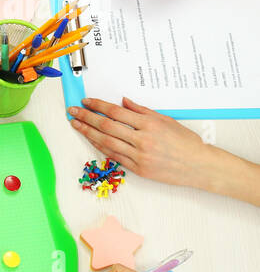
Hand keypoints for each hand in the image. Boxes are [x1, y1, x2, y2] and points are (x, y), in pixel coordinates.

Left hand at [68, 97, 216, 185]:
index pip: (116, 112)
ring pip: (106, 142)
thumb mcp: (166, 120)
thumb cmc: (185, 141)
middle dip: (86, 117)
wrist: (198, 166)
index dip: (98, 106)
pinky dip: (100, 147)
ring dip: (88, 132)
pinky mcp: (137, 169)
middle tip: (72, 111)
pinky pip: (114, 156)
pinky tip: (91, 140)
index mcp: (149, 124)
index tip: (85, 101)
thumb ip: (142, 111)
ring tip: (76, 125)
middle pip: (106, 126)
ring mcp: (138, 156)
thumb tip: (123, 102)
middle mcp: (142, 139)